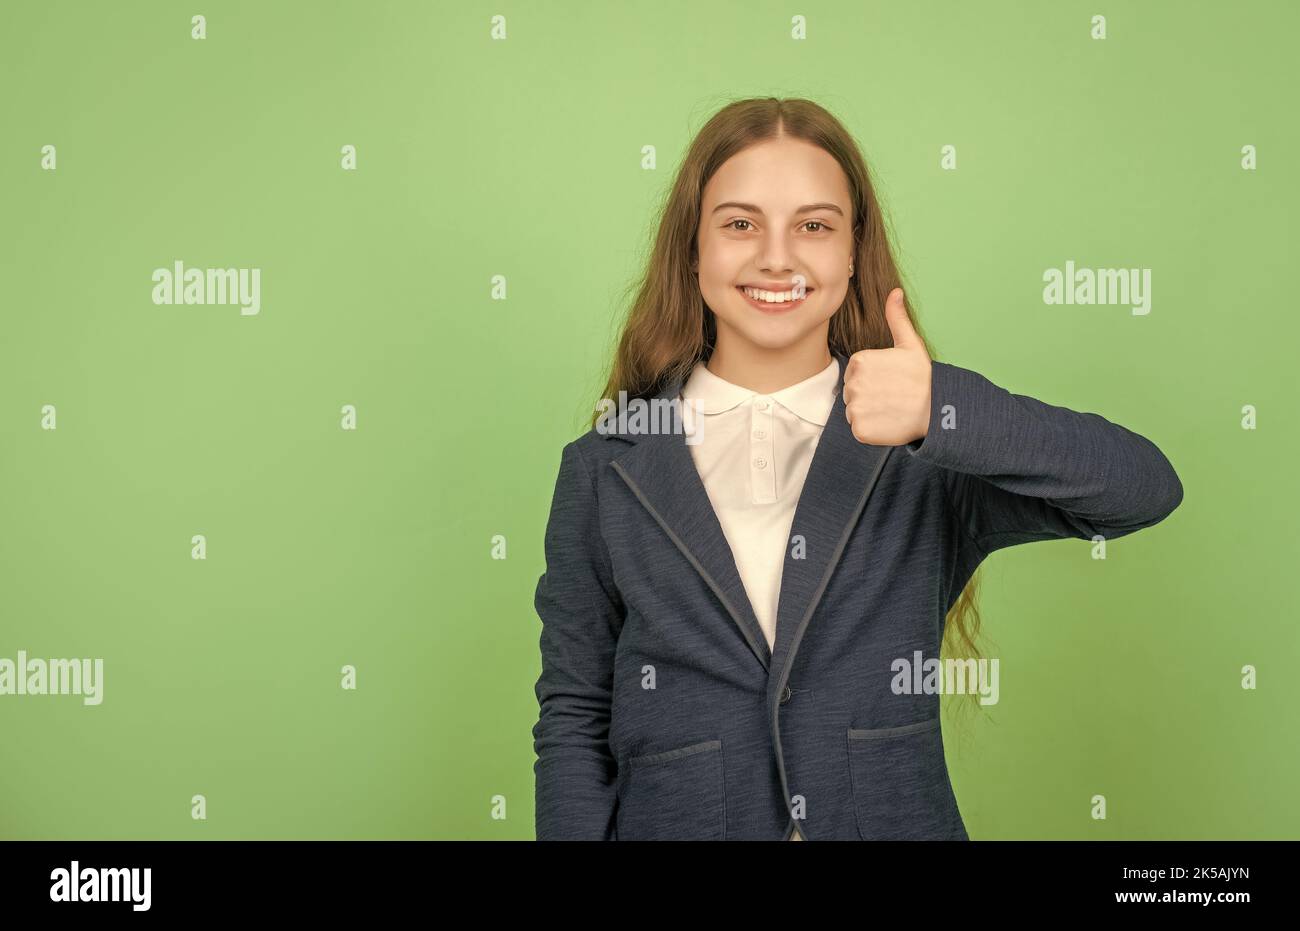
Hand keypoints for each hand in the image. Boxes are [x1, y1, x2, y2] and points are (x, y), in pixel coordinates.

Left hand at [843, 288, 932, 445]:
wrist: (937, 410)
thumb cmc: (923, 377)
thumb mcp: (910, 344)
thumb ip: (896, 318)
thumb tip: (895, 292)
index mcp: (860, 360)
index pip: (855, 373)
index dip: (872, 378)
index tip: (890, 381)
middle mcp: (853, 383)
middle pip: (852, 392)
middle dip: (868, 395)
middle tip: (892, 396)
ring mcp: (856, 408)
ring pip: (854, 411)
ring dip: (868, 413)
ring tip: (890, 408)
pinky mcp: (860, 430)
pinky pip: (858, 429)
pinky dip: (871, 430)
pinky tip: (888, 422)